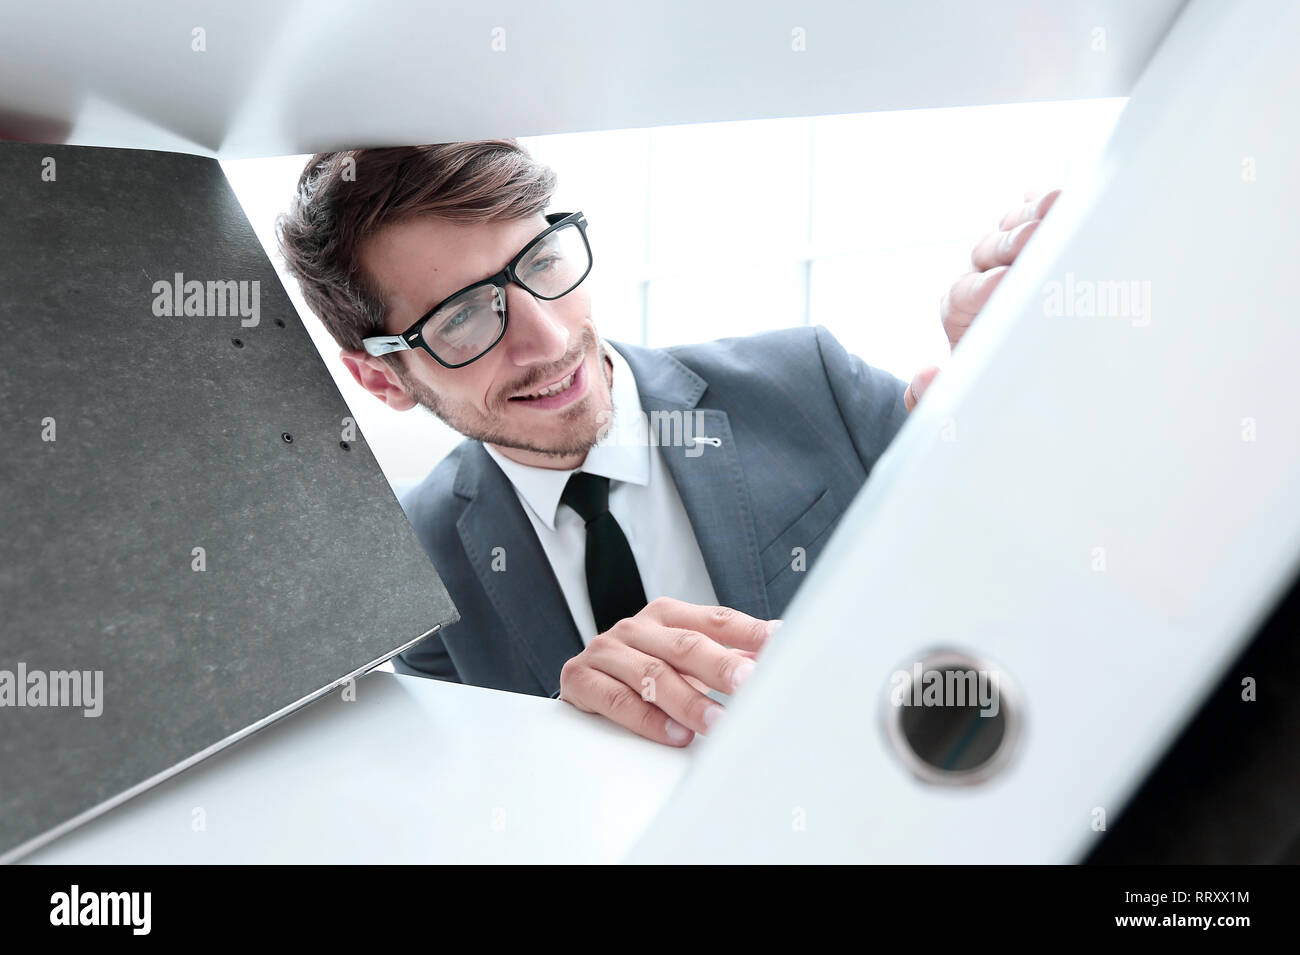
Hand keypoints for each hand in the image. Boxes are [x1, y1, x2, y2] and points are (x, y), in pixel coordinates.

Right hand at [557, 597, 778, 746]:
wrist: (586, 682)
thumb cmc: (647, 669)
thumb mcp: (686, 657)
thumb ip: (730, 652)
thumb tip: (783, 649)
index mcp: (666, 614)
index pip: (714, 619)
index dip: (748, 631)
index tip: (781, 644)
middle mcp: (635, 627)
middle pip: (685, 645)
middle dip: (721, 666)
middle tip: (750, 684)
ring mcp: (606, 651)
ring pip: (652, 675)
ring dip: (689, 702)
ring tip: (718, 723)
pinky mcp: (580, 679)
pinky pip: (618, 700)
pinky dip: (649, 721)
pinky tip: (677, 735)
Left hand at [904, 188, 1060, 411]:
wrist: (1041, 368)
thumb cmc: (1005, 377)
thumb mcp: (971, 394)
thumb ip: (938, 396)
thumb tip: (925, 375)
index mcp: (963, 311)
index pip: (962, 296)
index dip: (980, 289)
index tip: (1001, 285)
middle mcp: (986, 273)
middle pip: (991, 251)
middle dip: (1011, 243)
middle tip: (1031, 238)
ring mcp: (1016, 248)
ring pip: (1016, 224)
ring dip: (1034, 214)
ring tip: (1055, 205)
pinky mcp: (1048, 231)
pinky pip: (1044, 209)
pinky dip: (1055, 202)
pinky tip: (1068, 196)